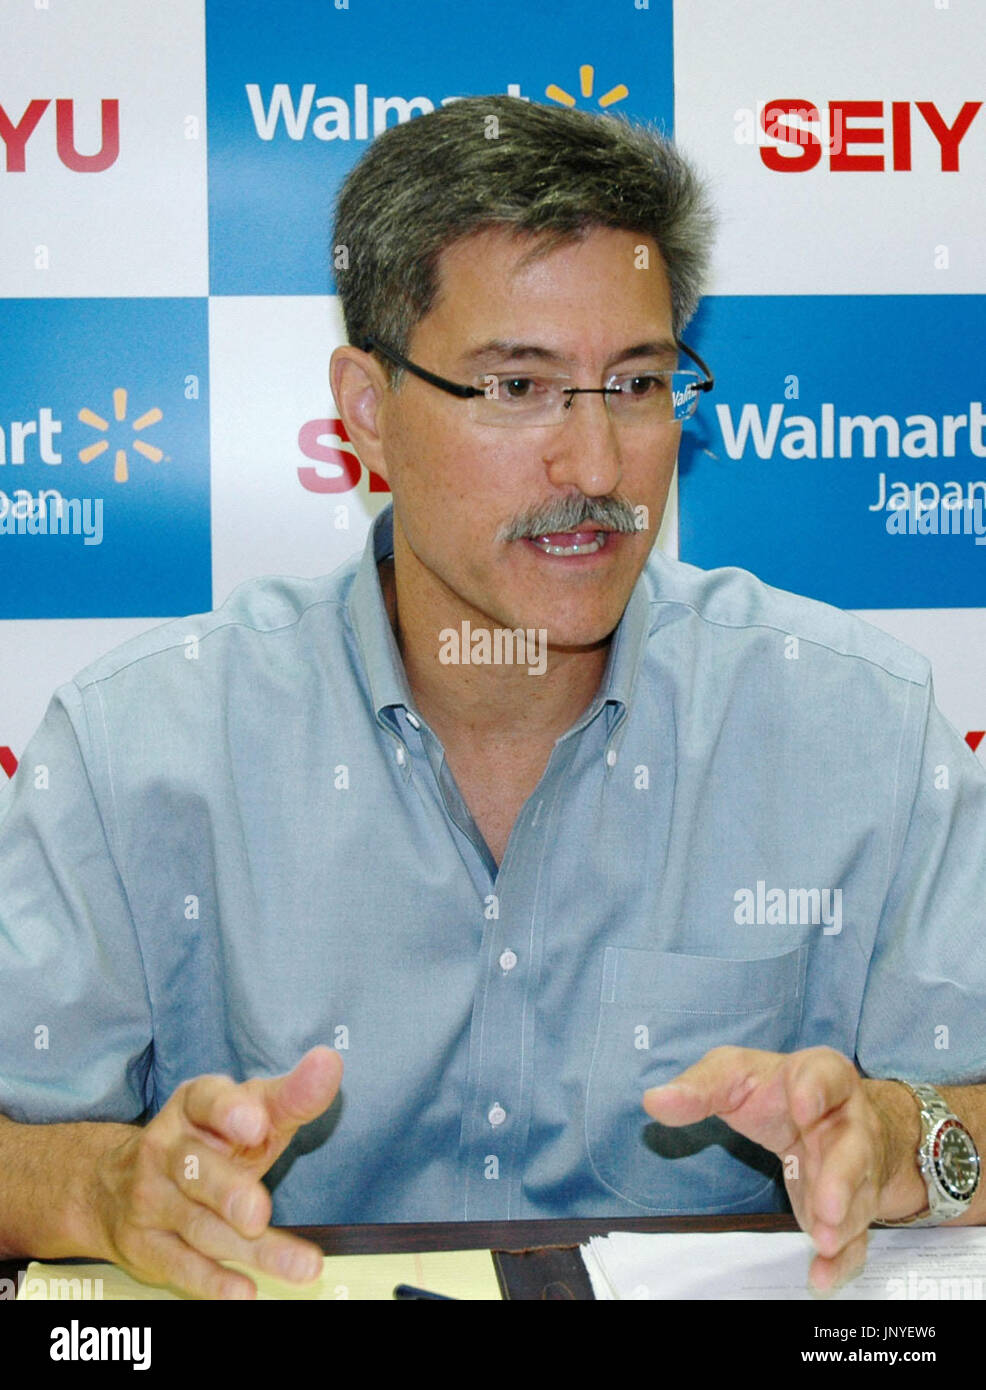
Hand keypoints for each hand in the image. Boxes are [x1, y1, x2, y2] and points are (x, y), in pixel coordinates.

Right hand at [92, 1045, 342, 1298]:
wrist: (116, 1185)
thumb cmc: (209, 1142)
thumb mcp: (248, 1113)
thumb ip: (291, 1096)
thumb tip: (329, 1064)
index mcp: (193, 1106)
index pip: (207, 1101)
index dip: (230, 1111)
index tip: (257, 1123)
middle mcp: (166, 1149)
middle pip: (195, 1169)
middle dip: (228, 1191)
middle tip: (259, 1212)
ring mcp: (152, 1199)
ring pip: (199, 1225)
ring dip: (249, 1248)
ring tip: (300, 1265)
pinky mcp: (147, 1245)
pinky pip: (181, 1265)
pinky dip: (212, 1281)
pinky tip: (244, 1291)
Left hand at [643, 1046, 898, 1292]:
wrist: (824, 1113)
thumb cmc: (774, 1089)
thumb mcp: (733, 1074)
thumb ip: (700, 1087)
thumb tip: (655, 1100)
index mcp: (822, 1075)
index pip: (827, 1074)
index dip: (818, 1089)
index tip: (802, 1107)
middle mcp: (848, 1121)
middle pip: (854, 1146)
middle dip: (842, 1177)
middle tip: (827, 1206)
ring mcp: (856, 1166)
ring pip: (858, 1196)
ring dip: (844, 1222)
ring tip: (823, 1241)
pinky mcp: (851, 1204)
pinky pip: (855, 1235)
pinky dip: (841, 1259)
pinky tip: (821, 1275)